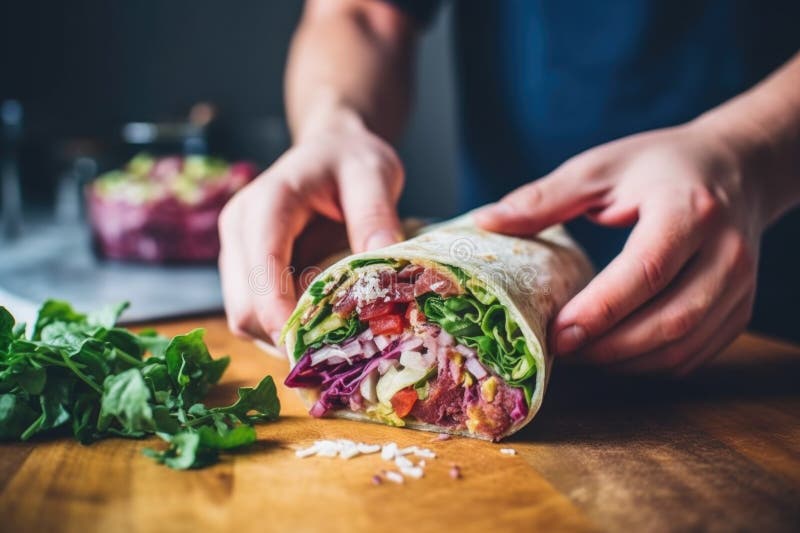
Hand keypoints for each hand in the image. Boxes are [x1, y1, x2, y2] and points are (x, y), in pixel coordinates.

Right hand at [218, 111, 403, 343]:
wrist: (332, 152)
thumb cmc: (350, 160)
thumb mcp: (373, 173)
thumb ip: (375, 213)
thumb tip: (384, 264)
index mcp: (266, 204)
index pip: (260, 264)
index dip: (279, 309)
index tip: (311, 347)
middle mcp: (240, 231)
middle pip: (244, 305)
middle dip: (285, 337)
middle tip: (337, 362)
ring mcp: (239, 255)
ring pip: (245, 319)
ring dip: (285, 341)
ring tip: (335, 353)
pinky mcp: (249, 274)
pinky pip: (258, 317)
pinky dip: (287, 333)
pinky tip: (324, 338)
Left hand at [475, 121, 769, 374]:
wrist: (736, 168)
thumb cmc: (661, 166)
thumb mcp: (601, 168)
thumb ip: (544, 198)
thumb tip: (486, 222)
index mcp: (688, 209)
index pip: (646, 272)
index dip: (599, 311)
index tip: (555, 335)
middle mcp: (726, 252)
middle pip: (669, 321)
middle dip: (607, 348)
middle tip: (558, 352)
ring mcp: (741, 285)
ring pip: (682, 347)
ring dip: (625, 363)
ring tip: (579, 356)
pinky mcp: (741, 307)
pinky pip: (695, 354)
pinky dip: (650, 365)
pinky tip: (614, 354)